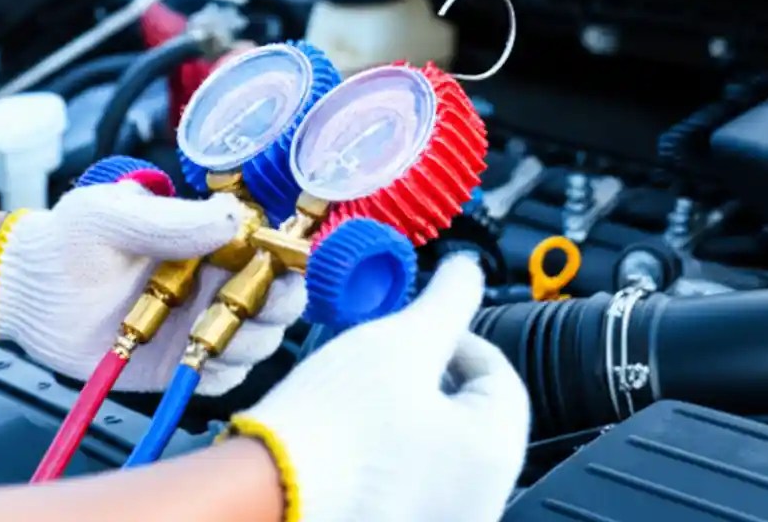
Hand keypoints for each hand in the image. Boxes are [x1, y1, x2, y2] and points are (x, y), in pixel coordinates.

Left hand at [0, 181, 306, 393]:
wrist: (27, 287)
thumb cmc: (70, 238)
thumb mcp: (115, 216)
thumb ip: (172, 222)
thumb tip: (232, 220)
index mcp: (210, 242)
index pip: (271, 251)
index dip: (286, 259)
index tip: (282, 262)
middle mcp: (215, 285)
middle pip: (278, 301)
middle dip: (280, 305)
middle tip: (262, 303)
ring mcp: (200, 326)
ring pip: (257, 342)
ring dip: (251, 340)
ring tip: (218, 332)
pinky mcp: (179, 365)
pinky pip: (221, 378)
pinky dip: (222, 372)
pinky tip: (201, 360)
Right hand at [225, 254, 530, 521]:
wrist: (267, 497)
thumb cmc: (334, 430)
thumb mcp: (402, 340)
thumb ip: (448, 299)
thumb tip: (468, 270)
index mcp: (495, 455)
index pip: (500, 376)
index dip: (458, 339)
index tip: (418, 332)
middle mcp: (481, 501)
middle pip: (469, 417)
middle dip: (430, 382)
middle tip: (385, 366)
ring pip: (438, 454)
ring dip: (407, 423)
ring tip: (360, 406)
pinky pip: (408, 487)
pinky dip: (387, 463)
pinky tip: (350, 447)